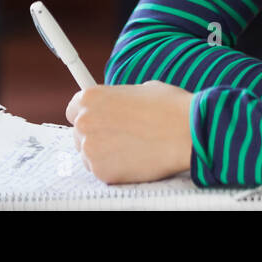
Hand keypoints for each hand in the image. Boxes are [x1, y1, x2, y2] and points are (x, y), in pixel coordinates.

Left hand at [65, 81, 194, 183]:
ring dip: (105, 153)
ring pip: (89, 155)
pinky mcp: (102, 172)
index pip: (74, 109)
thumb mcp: (140, 89)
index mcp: (91, 97)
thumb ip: (119, 100)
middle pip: (80, 134)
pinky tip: (134, 159)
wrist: (187, 131)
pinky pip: (101, 171)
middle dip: (97, 135)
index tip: (100, 120)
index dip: (90, 115)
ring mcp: (91, 149)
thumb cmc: (169, 107)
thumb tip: (118, 108)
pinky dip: (114, 169)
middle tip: (121, 136)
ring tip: (132, 148)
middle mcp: (85, 122)